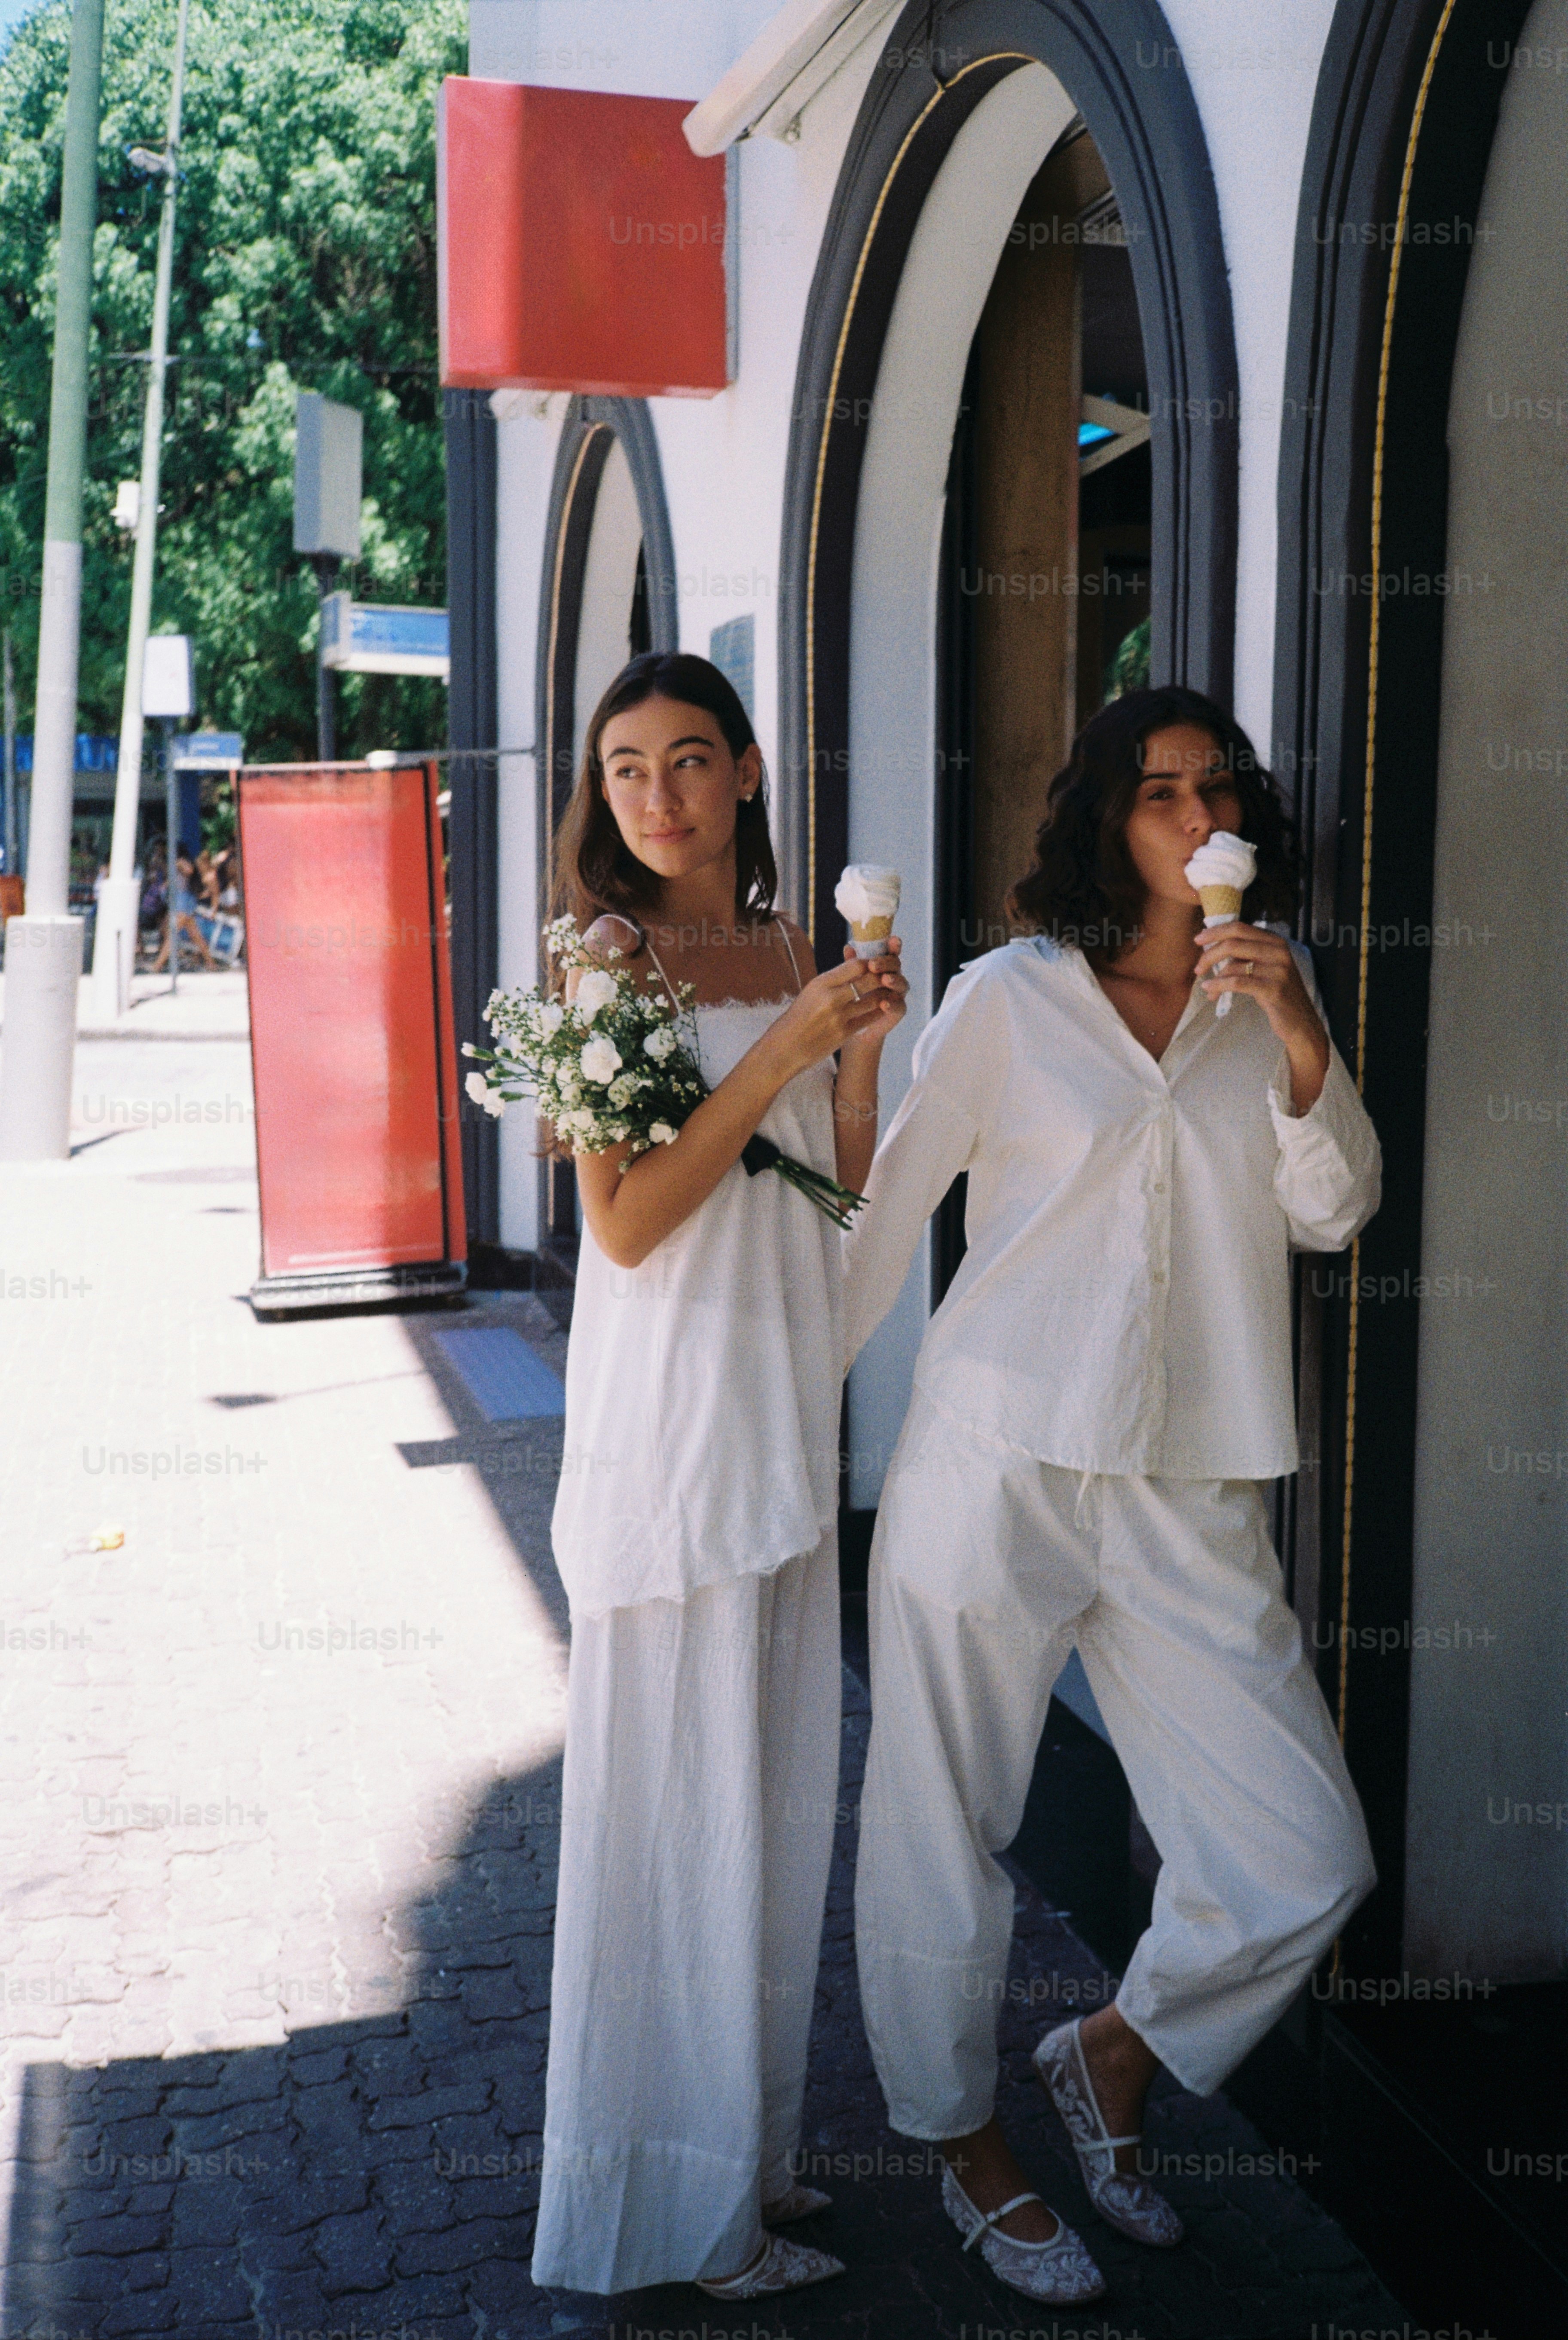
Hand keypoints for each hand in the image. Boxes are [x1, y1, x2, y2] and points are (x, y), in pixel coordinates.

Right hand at [762, 941, 906, 1077]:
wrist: (785, 1046)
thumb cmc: (798, 1017)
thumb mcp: (811, 991)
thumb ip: (833, 980)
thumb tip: (857, 967)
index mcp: (821, 983)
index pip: (855, 965)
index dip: (869, 964)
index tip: (873, 966)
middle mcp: (831, 997)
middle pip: (868, 980)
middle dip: (881, 978)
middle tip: (888, 977)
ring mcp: (839, 1016)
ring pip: (874, 999)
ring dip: (883, 995)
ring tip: (888, 991)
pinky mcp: (845, 1033)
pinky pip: (870, 1018)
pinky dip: (879, 1012)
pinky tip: (883, 1008)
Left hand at [1196, 921, 1328, 1109]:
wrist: (1301, 1021)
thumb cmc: (1277, 994)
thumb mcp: (1265, 968)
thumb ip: (1246, 955)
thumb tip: (1212, 948)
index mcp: (1275, 941)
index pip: (1239, 928)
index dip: (1215, 932)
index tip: (1198, 940)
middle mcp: (1278, 951)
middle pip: (1233, 943)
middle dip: (1210, 954)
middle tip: (1197, 968)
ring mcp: (1278, 970)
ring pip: (1233, 965)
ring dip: (1214, 977)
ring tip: (1208, 989)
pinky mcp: (1273, 989)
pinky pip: (1237, 983)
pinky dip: (1219, 986)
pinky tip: (1210, 991)